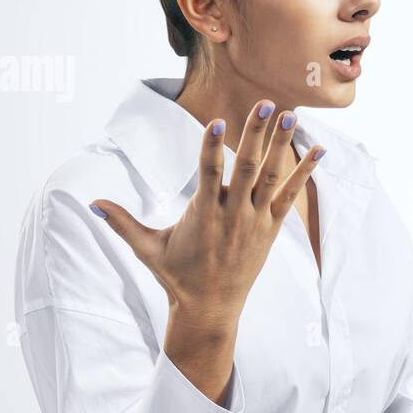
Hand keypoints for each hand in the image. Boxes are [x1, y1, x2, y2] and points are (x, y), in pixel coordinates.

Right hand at [90, 103, 323, 327]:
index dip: (212, 149)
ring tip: (290, 115)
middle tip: (264, 104)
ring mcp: (255, 221)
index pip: (208, 175)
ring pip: (271, 177)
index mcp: (203, 215)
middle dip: (255, 135)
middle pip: (246, 168)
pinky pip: (291, 195)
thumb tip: (92, 203)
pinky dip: (305, 173)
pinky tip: (320, 150)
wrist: (210, 308)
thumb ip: (122, 223)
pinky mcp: (271, 228)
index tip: (217, 123)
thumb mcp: (147, 249)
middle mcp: (233, 215)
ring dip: (282, 145)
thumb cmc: (177, 275)